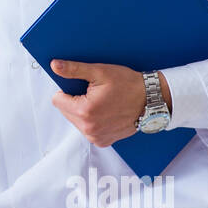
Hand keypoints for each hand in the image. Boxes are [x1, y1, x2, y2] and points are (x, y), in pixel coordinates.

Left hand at [49, 61, 171, 146]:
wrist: (152, 100)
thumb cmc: (129, 85)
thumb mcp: (100, 72)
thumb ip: (74, 70)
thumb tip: (55, 66)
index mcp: (85, 111)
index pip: (57, 100)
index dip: (67, 90)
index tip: (82, 87)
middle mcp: (89, 129)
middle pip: (65, 111)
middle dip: (75, 101)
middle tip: (94, 93)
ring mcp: (96, 137)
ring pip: (75, 120)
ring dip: (83, 111)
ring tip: (102, 102)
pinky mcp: (103, 141)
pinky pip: (87, 129)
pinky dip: (92, 120)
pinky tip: (106, 111)